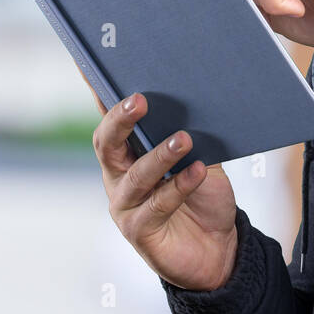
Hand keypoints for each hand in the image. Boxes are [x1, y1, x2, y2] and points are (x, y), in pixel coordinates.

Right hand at [91, 90, 239, 291]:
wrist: (219, 248)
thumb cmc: (202, 196)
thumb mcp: (199, 158)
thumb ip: (188, 134)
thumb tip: (194, 98)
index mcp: (128, 152)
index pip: (110, 118)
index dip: (99, 93)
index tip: (94, 65)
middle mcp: (118, 175)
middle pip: (108, 143)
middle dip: (121, 119)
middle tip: (140, 99)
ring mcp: (125, 205)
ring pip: (136, 176)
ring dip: (160, 155)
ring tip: (183, 139)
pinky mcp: (139, 231)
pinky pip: (158, 205)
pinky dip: (179, 186)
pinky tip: (197, 171)